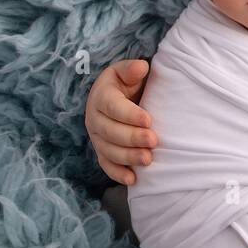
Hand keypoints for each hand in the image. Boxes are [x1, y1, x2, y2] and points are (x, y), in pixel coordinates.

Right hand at [84, 58, 156, 184]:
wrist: (120, 96)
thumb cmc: (129, 82)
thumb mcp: (128, 72)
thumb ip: (132, 69)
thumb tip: (141, 67)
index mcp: (101, 97)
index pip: (113, 107)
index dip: (130, 115)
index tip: (149, 120)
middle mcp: (95, 118)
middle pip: (110, 132)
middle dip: (132, 138)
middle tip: (153, 141)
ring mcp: (97, 137)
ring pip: (108, 150)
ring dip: (128, 157)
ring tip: (148, 160)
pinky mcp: (102, 151)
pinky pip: (106, 164)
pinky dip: (118, 173)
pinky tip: (133, 179)